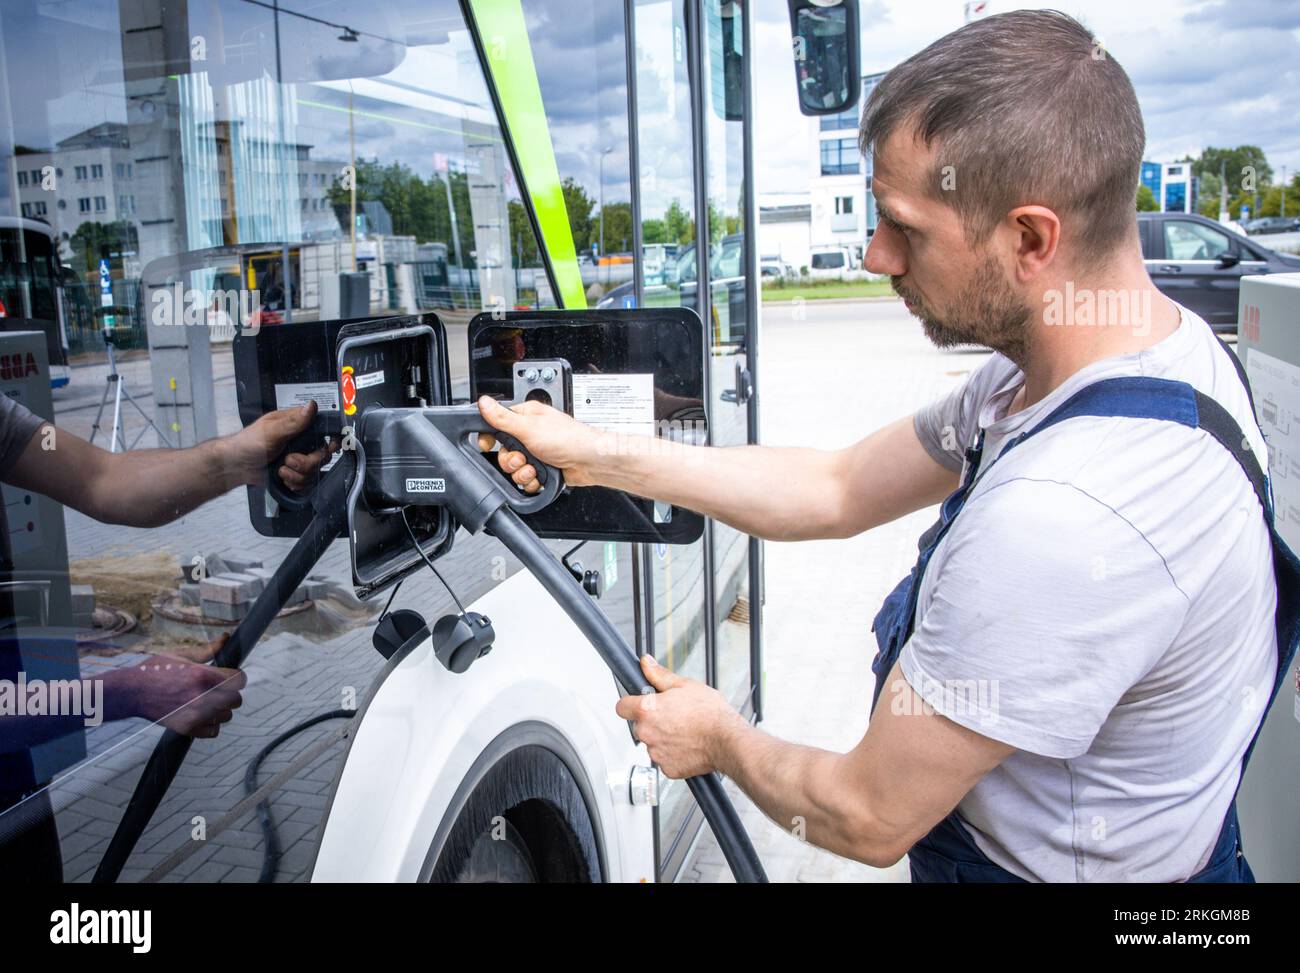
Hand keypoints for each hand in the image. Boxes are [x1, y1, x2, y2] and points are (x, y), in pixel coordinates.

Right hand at [104, 635, 245, 738]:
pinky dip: (210, 725)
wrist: (131, 692)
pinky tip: (201, 716)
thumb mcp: (180, 655)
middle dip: (229, 694)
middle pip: (236, 700)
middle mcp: (202, 696)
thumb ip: (207, 650)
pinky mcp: (188, 729)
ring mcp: (195, 715)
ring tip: (206, 703)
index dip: (235, 677)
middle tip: (217, 690)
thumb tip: (226, 638)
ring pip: (226, 716)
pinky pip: (214, 731)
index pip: (239, 680)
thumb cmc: (154, 671)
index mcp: (203, 675)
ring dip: (220, 710)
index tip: (228, 677)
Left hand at [230, 400, 338, 490]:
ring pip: (314, 471)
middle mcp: (301, 441)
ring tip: (281, 470)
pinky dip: (295, 483)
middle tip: (289, 460)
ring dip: (297, 475)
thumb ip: (294, 421)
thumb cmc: (248, 444)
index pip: (323, 430)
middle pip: (322, 455)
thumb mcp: (271, 431)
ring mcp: (298, 458)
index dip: (330, 439)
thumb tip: (312, 406)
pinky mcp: (295, 473)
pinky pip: (306, 482)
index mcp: (297, 425)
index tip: (330, 447)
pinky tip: (283, 478)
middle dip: (306, 463)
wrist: (236, 467)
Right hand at [475, 395, 604, 492]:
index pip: (496, 425)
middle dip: (511, 460)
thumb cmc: (568, 438)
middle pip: (503, 451)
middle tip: (522, 457)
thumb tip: (483, 403)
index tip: (487, 445)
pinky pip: (526, 479)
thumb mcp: (529, 427)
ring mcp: (536, 452)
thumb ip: (503, 418)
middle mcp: (530, 434)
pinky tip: (540, 477)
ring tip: (534, 468)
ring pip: (514, 468)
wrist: (589, 461)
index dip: (490, 438)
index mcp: (525, 417)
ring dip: (522, 472)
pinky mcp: (542, 468)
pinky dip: (531, 481)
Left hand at [614, 654, 746, 778]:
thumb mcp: (684, 685)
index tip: (639, 704)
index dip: (630, 703)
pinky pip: (664, 759)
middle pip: (639, 726)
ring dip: (662, 738)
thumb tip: (645, 663)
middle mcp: (647, 732)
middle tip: (672, 716)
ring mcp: (656, 753)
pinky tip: (687, 744)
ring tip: (683, 730)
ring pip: (652, 743)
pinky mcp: (667, 768)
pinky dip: (673, 753)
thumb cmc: (710, 713)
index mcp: (647, 710)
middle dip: (651, 721)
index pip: (622, 707)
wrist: (727, 740)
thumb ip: (659, 675)